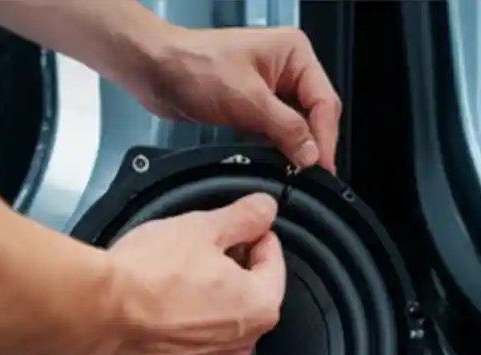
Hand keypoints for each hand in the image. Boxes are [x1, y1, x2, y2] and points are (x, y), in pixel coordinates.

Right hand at [82, 193, 286, 354]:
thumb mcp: (202, 228)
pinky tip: (156, 302)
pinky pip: (184, 342)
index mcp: (259, 307)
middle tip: (203, 246)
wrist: (97, 314)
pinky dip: (177, 323)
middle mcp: (239, 344)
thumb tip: (263, 209)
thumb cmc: (148, 276)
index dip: (258, 237)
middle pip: (247, 295)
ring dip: (203, 297)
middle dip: (231, 268)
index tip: (246, 226)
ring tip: (173, 273)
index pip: (274, 264)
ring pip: (215, 321)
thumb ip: (243, 217)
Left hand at [132, 27, 342, 172]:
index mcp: (294, 52)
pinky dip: (274, 147)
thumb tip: (311, 154)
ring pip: (295, 125)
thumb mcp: (247, 99)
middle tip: (309, 175)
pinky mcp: (253, 105)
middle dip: (311, 144)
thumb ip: (285, 128)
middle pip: (314, 114)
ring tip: (293, 173)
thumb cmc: (193, 65)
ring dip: (293, 147)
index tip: (321, 167)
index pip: (324, 100)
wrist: (155, 70)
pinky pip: (274, 130)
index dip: (325, 137)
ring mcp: (270, 87)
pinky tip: (273, 163)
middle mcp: (286, 67)